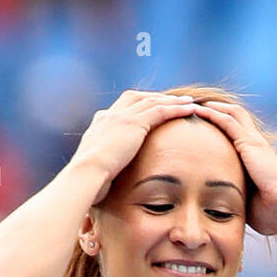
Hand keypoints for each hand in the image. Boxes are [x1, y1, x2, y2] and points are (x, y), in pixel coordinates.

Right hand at [71, 90, 198, 203]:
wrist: (86, 174)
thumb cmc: (89, 180)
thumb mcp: (96, 169)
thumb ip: (105, 166)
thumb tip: (108, 179)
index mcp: (99, 124)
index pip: (121, 108)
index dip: (138, 106)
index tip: (151, 109)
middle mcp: (109, 115)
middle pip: (137, 98)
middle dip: (155, 97)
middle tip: (173, 100)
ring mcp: (121, 117)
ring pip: (151, 101)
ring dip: (171, 100)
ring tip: (189, 102)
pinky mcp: (133, 123)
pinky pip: (160, 110)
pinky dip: (176, 108)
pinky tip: (190, 108)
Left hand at [191, 100, 276, 236]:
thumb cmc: (269, 212)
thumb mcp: (246, 198)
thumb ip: (234, 194)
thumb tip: (218, 206)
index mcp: (256, 155)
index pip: (238, 130)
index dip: (221, 122)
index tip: (203, 121)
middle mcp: (256, 143)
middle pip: (235, 115)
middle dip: (215, 108)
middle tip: (195, 105)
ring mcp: (254, 141)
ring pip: (231, 112)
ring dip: (212, 106)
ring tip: (194, 103)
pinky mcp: (249, 143)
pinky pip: (228, 121)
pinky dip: (212, 113)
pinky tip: (199, 110)